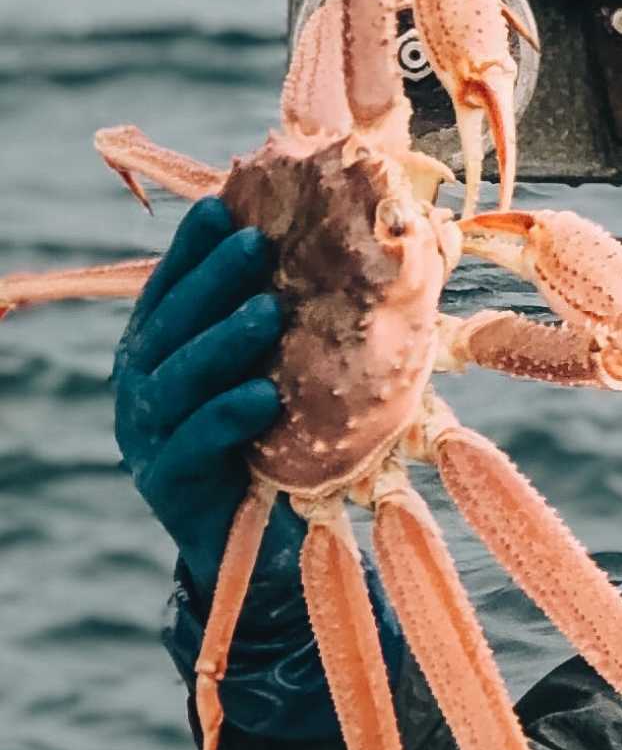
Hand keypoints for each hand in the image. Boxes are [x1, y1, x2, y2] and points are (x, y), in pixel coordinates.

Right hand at [113, 198, 292, 606]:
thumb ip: (288, 320)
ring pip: (176, 380)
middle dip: (212, 280)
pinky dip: (227, 416)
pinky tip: (262, 396)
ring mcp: (147, 436)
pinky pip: (194, 444)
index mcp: (159, 349)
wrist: (266, 546)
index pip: (171, 287)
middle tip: (256, 242)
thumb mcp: (279, 371)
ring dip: (221, 342)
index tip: (225, 203)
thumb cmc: (279, 439)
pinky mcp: (168, 483)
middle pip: (170, 325)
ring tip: (268, 310)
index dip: (194, 247)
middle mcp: (142, 386)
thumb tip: (352, 245)